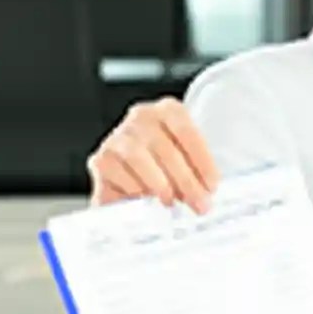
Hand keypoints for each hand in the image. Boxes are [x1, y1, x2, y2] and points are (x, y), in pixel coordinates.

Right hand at [86, 97, 220, 211]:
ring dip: (160, 184)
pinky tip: (146, 200)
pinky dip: (135, 189)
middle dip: (186, 180)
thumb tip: (206, 193)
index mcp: (168, 110)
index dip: (202, 161)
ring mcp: (118, 137)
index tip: (211, 186)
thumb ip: (197, 170)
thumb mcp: (188, 161)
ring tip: (172, 202)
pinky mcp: (100, 159)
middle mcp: (141, 117)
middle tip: (198, 203)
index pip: (186, 131)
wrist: (132, 180)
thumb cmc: (167, 167)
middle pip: (165, 148)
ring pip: (139, 158)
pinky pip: (119, 174)